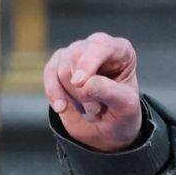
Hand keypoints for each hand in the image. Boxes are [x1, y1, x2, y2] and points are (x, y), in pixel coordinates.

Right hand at [44, 32, 142, 151]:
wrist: (106, 128)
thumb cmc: (122, 113)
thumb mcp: (126, 107)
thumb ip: (110, 92)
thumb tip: (83, 83)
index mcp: (121, 50)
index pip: (101, 46)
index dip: (88, 63)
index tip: (79, 83)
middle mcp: (97, 46)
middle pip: (76, 56)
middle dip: (82, 90)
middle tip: (96, 111)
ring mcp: (75, 53)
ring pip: (61, 69)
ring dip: (73, 97)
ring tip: (91, 111)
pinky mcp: (58, 64)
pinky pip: (49, 74)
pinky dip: (54, 94)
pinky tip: (61, 108)